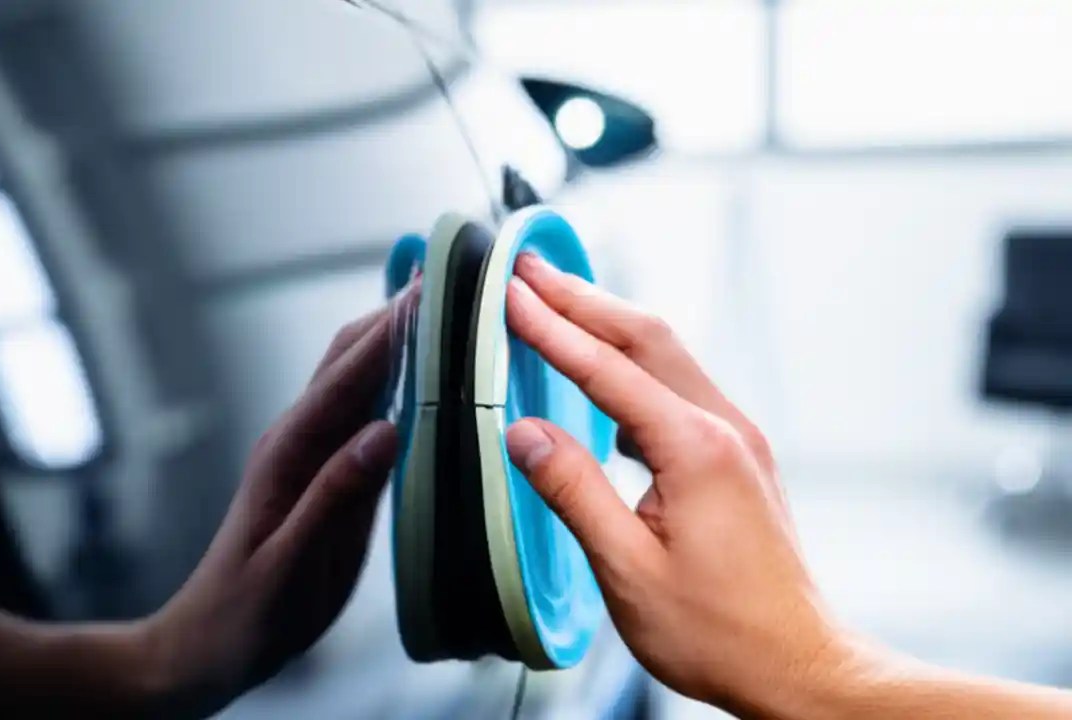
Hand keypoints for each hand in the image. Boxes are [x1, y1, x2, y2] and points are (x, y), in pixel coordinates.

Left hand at [143, 287, 414, 714]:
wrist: (212, 644)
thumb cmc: (250, 612)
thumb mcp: (294, 563)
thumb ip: (337, 495)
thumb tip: (386, 430)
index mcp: (290, 451)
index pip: (348, 375)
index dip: (393, 329)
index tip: (437, 288)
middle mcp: (299, 438)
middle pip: (351, 356)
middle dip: (399, 313)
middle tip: (455, 281)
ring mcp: (312, 451)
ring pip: (359, 377)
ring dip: (401, 339)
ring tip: (453, 311)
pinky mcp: (328, 470)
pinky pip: (367, 411)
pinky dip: (400, 382)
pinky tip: (432, 377)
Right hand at [502, 254, 846, 718]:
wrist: (797, 666)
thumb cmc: (718, 631)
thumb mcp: (627, 568)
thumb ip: (572, 491)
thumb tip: (524, 432)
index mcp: (696, 450)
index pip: (607, 368)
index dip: (551, 327)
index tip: (508, 292)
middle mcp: (723, 430)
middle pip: (646, 337)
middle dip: (582, 297)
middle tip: (529, 266)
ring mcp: (736, 441)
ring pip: (666, 357)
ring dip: (608, 323)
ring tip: (556, 302)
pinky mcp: (736, 459)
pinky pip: (677, 389)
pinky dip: (632, 363)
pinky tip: (604, 374)